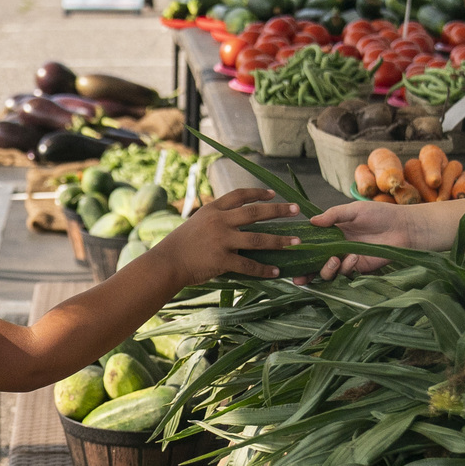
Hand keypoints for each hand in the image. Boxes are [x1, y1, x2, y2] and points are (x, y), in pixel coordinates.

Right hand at [156, 187, 296, 284]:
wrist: (167, 262)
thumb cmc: (181, 244)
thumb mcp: (198, 223)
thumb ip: (217, 219)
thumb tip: (238, 221)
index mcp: (213, 210)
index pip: (240, 195)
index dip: (258, 193)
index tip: (274, 194)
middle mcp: (219, 222)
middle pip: (255, 213)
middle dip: (279, 211)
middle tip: (296, 210)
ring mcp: (221, 241)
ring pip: (258, 239)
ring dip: (280, 240)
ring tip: (297, 242)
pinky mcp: (222, 260)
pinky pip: (248, 265)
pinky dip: (264, 269)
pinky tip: (276, 272)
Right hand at [307, 199, 430, 279]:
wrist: (403, 227)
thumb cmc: (380, 214)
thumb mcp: (353, 210)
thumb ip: (333, 215)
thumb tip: (311, 221)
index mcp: (333, 233)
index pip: (311, 243)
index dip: (299, 251)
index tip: (288, 255)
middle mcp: (337, 248)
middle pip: (315, 264)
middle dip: (305, 274)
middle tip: (298, 278)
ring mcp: (347, 259)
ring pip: (328, 273)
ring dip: (327, 269)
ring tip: (334, 259)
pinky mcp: (359, 269)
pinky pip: (345, 273)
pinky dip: (346, 267)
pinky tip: (353, 257)